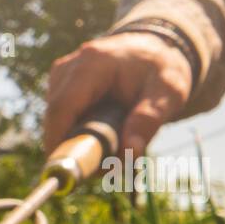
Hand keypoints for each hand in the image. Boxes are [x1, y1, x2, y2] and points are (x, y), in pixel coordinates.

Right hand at [43, 32, 192, 157]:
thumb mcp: (168, 92)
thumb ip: (150, 120)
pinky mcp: (58, 85)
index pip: (62, 107)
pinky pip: (60, 118)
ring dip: (79, 140)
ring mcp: (60, 75)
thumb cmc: (161, 70)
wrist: (152, 50)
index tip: (67, 173)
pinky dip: (78, 131)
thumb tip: (130, 152)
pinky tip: (103, 129)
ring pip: (57, 121)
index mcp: (94, 63)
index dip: (59, 142)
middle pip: (56, 118)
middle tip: (105, 168)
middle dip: (74, 147)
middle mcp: (69, 67)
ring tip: (114, 143)